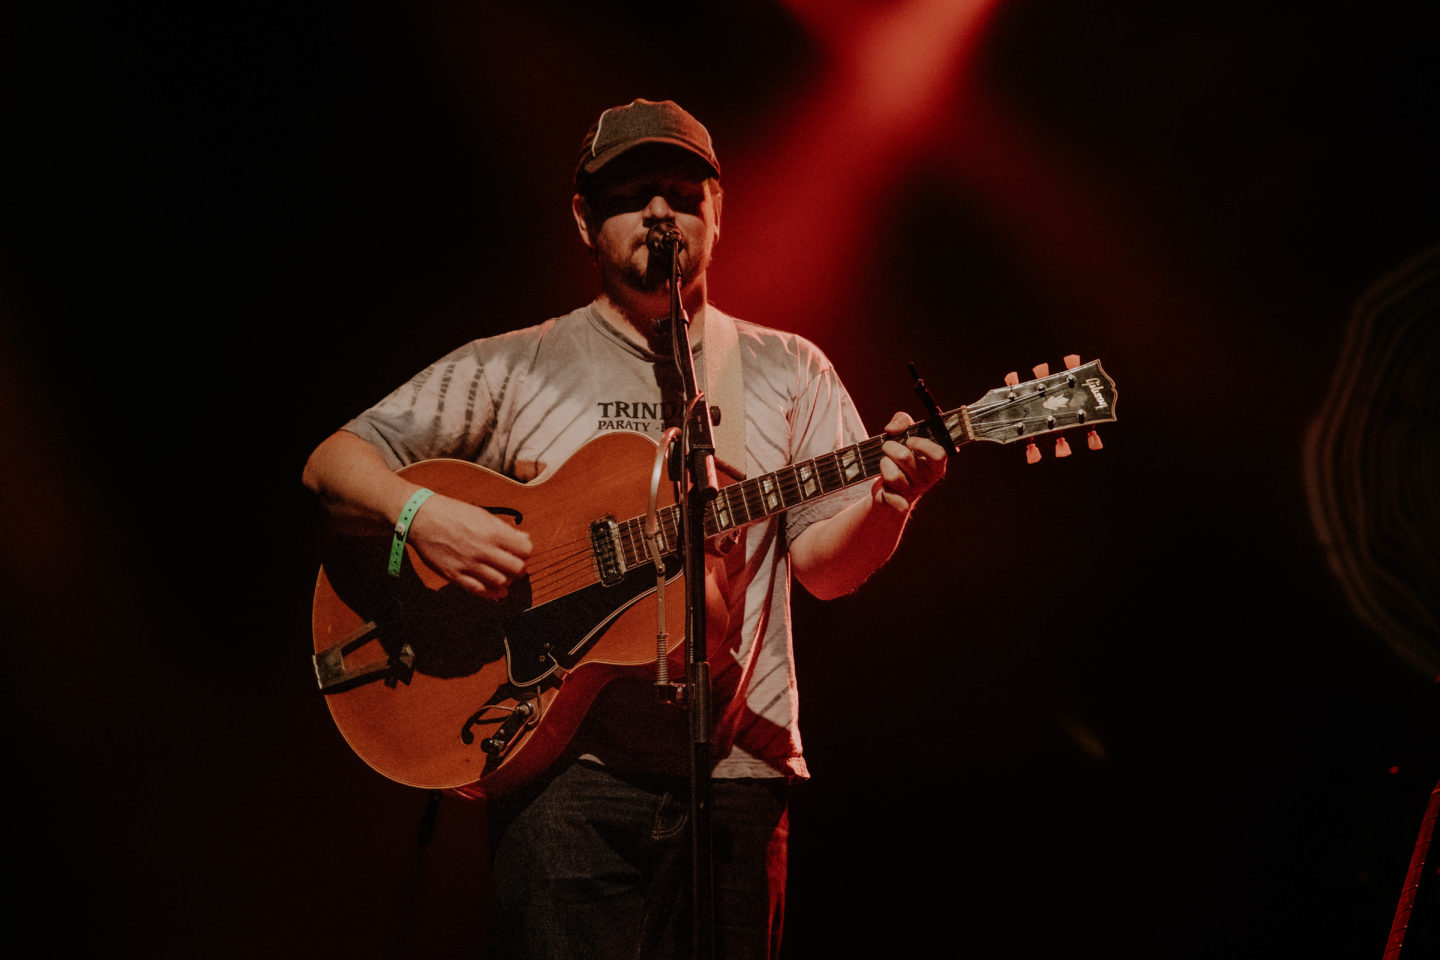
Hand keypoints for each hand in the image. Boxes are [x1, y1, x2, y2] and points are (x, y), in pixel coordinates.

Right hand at [406, 494, 532, 598]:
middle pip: (516, 569)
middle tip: (513, 567)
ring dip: (505, 582)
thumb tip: (525, 538)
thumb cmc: (452, 513)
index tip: (520, 552)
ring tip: (502, 577)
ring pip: (500, 583)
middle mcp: (483, 550)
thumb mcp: (482, 515)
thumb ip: (505, 529)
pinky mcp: (455, 575)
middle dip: (519, 569)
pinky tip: (493, 592)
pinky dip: (489, 594)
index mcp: (493, 532)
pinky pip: (478, 591)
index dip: (525, 552)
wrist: (421, 518)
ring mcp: (469, 564)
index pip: (525, 550)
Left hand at [873, 412, 947, 513]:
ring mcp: (914, 492)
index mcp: (935, 462)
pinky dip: (884, 492)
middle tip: (887, 447)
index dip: (921, 444)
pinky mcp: (900, 504)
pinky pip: (891, 498)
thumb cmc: (900, 454)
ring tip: (886, 465)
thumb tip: (891, 428)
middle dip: (889, 447)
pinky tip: (886, 488)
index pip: (938, 454)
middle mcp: (928, 478)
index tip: (909, 439)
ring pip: (892, 475)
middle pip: (904, 457)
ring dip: (883, 465)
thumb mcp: (904, 433)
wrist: (889, 484)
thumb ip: (902, 420)